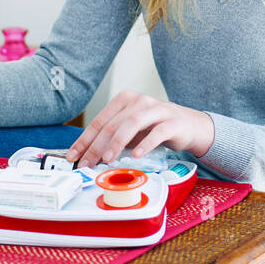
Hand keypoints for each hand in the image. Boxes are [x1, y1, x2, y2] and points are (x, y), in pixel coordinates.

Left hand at [66, 90, 214, 168]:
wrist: (190, 125)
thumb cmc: (156, 128)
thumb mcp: (132, 131)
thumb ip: (113, 139)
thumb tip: (90, 157)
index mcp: (125, 100)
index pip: (100, 120)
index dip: (85, 139)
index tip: (74, 155)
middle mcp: (139, 101)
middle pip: (113, 123)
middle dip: (97, 145)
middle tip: (87, 163)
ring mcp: (157, 109)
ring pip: (133, 123)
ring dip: (117, 142)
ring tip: (108, 158)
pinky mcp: (173, 121)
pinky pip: (157, 132)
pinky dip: (145, 143)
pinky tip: (136, 155)